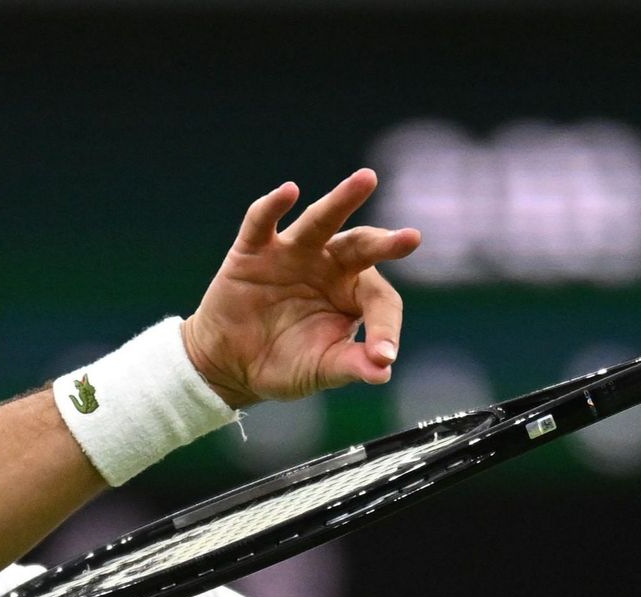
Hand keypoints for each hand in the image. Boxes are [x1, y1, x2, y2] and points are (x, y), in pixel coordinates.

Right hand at [181, 169, 420, 407]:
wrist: (230, 365)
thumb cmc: (283, 363)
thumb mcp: (321, 369)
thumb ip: (351, 366)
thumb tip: (383, 373)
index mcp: (352, 294)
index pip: (380, 300)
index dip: (386, 327)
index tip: (382, 356)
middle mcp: (329, 265)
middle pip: (362, 246)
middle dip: (385, 243)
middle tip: (411, 239)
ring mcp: (292, 253)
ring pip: (321, 221)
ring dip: (342, 200)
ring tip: (367, 180)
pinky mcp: (253, 251)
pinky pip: (263, 222)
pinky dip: (273, 205)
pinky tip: (289, 191)